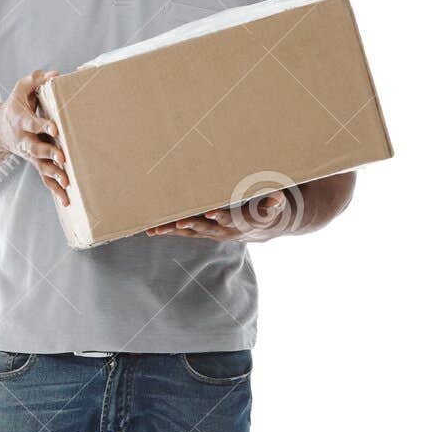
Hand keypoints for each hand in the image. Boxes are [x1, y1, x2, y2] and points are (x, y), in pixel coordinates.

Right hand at [0, 69, 68, 205]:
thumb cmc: (16, 105)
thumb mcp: (22, 89)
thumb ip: (36, 80)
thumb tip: (56, 74)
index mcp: (21, 121)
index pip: (32, 122)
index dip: (42, 125)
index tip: (55, 129)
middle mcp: (24, 140)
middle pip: (35, 148)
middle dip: (48, 153)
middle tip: (62, 157)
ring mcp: (29, 154)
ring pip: (41, 166)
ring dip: (53, 175)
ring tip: (67, 183)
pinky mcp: (36, 163)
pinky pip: (45, 177)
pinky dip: (54, 189)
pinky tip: (66, 200)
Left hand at [146, 190, 290, 240]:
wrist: (264, 228)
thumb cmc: (269, 211)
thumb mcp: (277, 206)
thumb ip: (275, 203)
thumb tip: (277, 198)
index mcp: (240, 222)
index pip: (229, 220)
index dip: (221, 217)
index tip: (212, 213)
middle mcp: (224, 231)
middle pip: (204, 228)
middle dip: (190, 225)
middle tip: (177, 223)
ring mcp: (212, 233)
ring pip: (190, 232)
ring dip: (173, 231)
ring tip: (155, 230)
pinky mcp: (204, 232)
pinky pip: (185, 232)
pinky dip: (170, 230)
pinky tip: (152, 230)